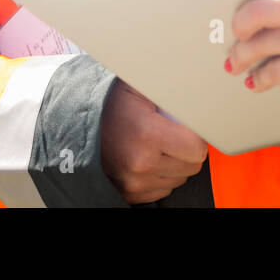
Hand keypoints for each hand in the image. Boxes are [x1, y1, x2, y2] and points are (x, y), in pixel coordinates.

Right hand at [101, 80, 207, 203]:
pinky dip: (162, 176)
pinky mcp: (130, 194)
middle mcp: (140, 163)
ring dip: (176, 164)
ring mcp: (133, 182)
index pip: (197, 148)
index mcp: (147, 133)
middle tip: (174, 133)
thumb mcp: (140, 85)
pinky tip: (150, 158)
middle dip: (189, 150)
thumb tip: (200, 88)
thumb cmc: (115, 102)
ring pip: (179, 179)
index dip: (198, 136)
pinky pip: (163, 190)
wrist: (79, 124)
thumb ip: (171, 85)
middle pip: (192, 166)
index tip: (189, 126)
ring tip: (159, 145)